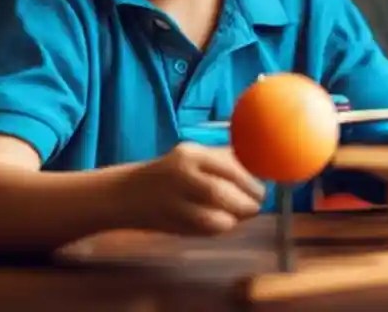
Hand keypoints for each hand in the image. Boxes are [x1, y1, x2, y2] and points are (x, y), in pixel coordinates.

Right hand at [120, 142, 265, 235]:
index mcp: (191, 155)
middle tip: (255, 206)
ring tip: (238, 215)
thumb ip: (225, 160)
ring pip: (213, 219)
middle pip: (221, 194)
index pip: (229, 168)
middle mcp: (181, 176)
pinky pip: (203, 232)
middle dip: (246, 204)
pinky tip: (220, 222)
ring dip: (233, 220)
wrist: (126, 193)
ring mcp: (173, 203)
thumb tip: (262, 167)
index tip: (262, 190)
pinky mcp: (171, 226)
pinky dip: (218, 230)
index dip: (250, 182)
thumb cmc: (171, 171)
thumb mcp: (193, 156)